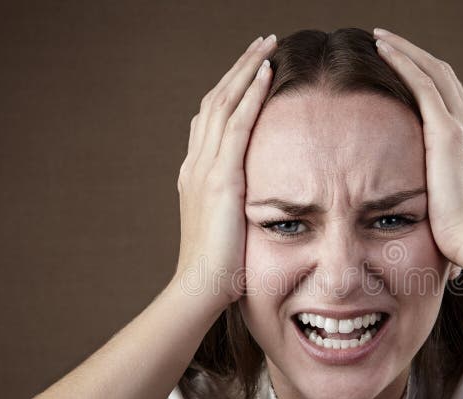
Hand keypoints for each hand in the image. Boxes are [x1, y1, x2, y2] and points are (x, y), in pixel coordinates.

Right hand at [173, 34, 275, 305]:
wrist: (200, 290)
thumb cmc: (219, 270)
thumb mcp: (224, 230)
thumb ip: (235, 209)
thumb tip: (254, 206)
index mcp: (196, 175)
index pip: (211, 121)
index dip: (229, 91)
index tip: (249, 71)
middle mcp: (195, 164)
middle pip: (215, 101)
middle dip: (237, 70)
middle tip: (258, 44)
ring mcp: (205, 169)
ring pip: (224, 103)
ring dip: (245, 70)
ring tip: (264, 44)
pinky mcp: (221, 178)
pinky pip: (237, 124)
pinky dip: (250, 94)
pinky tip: (266, 73)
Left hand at [373, 28, 462, 263]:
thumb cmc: (460, 234)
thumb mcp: (447, 203)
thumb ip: (434, 189)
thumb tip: (420, 205)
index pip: (447, 94)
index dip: (424, 74)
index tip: (399, 63)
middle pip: (442, 74)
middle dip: (414, 53)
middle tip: (385, 40)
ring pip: (432, 70)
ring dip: (405, 49)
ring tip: (379, 37)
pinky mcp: (448, 133)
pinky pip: (422, 84)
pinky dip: (402, 62)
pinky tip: (382, 50)